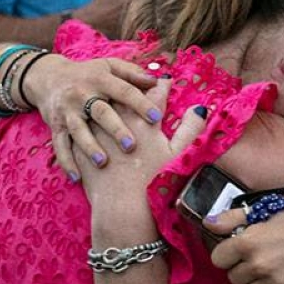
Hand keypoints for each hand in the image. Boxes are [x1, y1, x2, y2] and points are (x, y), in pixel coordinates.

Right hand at [26, 55, 160, 178]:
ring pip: (78, 130)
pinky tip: (77, 177)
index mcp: (100, 79)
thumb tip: (159, 81)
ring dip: (90, 147)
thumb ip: (134, 74)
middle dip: (115, 129)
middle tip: (132, 146)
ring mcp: (67, 111)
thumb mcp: (110, 67)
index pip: (124, 91)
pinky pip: (60, 145)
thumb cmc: (89, 74)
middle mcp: (82, 94)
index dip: (140, 103)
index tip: (157, 117)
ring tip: (103, 163)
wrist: (49, 78)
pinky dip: (67, 162)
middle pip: (101, 112)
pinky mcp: (56, 126)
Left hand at [74, 81, 206, 221]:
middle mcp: (120, 118)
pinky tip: (90, 119)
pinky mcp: (82, 142)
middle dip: (132, 85)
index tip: (165, 80)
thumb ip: (190, 129)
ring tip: (112, 96)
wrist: (120, 203)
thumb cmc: (153, 180)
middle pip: (125, 92)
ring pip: (101, 103)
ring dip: (107, 98)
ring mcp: (99, 129)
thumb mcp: (178, 155)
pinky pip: (84, 123)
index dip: (161, 85)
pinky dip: (89, 118)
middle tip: (137, 82)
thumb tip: (201, 109)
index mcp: (144, 119)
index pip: (155, 93)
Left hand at [206, 207, 283, 283]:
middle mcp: (259, 263)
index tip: (239, 253)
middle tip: (265, 259)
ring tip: (277, 270)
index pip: (218, 259)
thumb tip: (208, 223)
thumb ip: (233, 219)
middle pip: (234, 278)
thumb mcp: (267, 212)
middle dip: (245, 269)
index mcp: (249, 240)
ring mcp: (274, 282)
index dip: (228, 256)